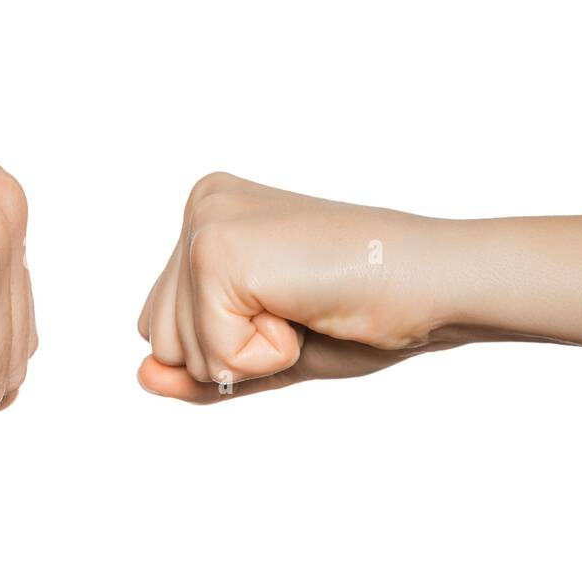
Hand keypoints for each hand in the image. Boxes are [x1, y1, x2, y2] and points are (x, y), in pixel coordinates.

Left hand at [137, 172, 581, 403]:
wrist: (440, 285)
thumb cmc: (366, 312)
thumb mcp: (267, 350)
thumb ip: (202, 366)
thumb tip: (141, 376)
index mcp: (210, 215)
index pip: (164, 323)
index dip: (232, 344)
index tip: (297, 303)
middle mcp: (201, 205)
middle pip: (157, 335)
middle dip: (231, 350)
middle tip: (304, 307)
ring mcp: (207, 224)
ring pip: (177, 350)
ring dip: (250, 355)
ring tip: (306, 305)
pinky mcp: (219, 252)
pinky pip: (212, 356)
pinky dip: (266, 357)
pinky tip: (308, 308)